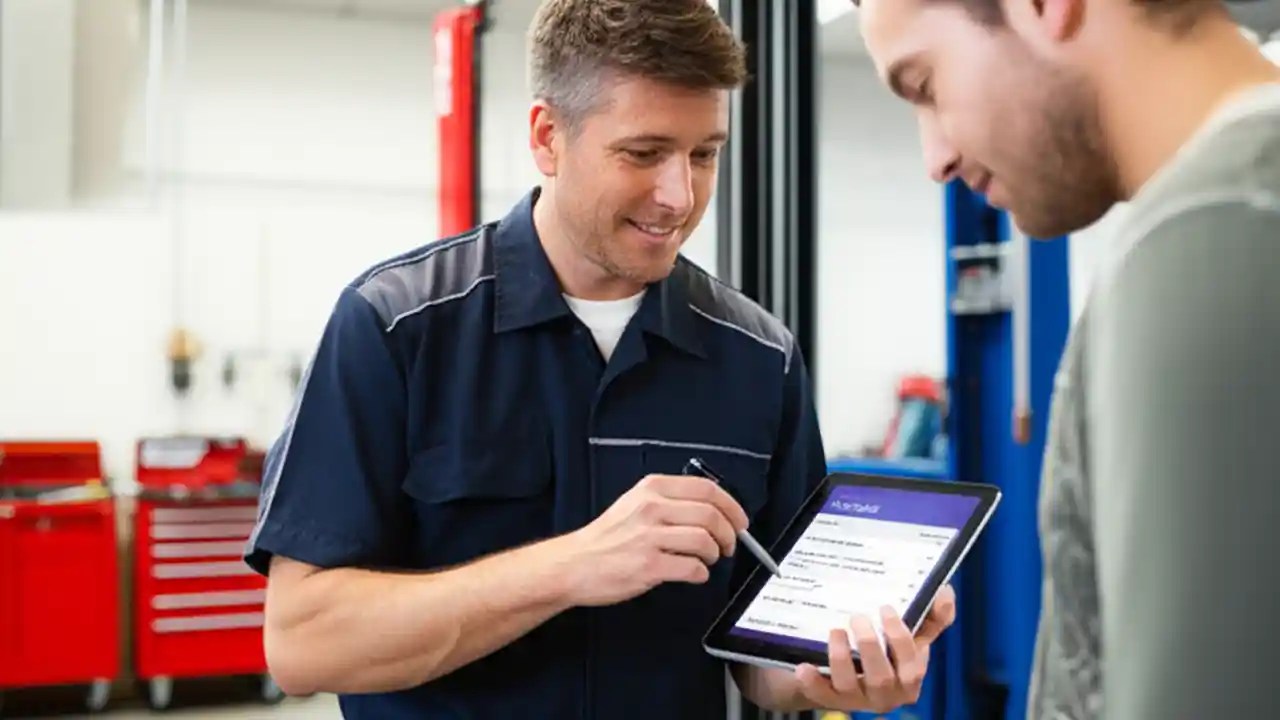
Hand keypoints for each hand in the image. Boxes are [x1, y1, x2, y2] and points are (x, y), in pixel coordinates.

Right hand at [558, 474, 748, 606]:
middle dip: (729, 533)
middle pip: (711, 514)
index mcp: (651, 489)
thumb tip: (712, 510)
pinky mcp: (648, 566)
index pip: (707, 489)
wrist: (574, 564)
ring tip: (708, 559)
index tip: (739, 520)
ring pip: (704, 541)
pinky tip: (694, 574)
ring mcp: (649, 537)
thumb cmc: (606, 537)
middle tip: (729, 545)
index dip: (731, 506)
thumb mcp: (635, 503)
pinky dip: (700, 573)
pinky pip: (691, 568)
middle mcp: (651, 508)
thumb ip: (670, 501)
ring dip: (714, 554)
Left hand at [793, 584, 956, 712]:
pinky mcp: (834, 700)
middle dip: (869, 646)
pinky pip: (823, 695)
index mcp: (910, 678)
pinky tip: (804, 667)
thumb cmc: (887, 653)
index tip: (885, 609)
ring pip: (850, 686)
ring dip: (842, 658)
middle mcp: (887, 693)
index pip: (912, 664)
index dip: (900, 637)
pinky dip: (814, 683)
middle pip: (882, 677)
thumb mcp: (911, 637)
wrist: (849, 673)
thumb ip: (931, 617)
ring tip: (835, 632)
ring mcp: (859, 699)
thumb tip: (946, 591)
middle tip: (858, 618)